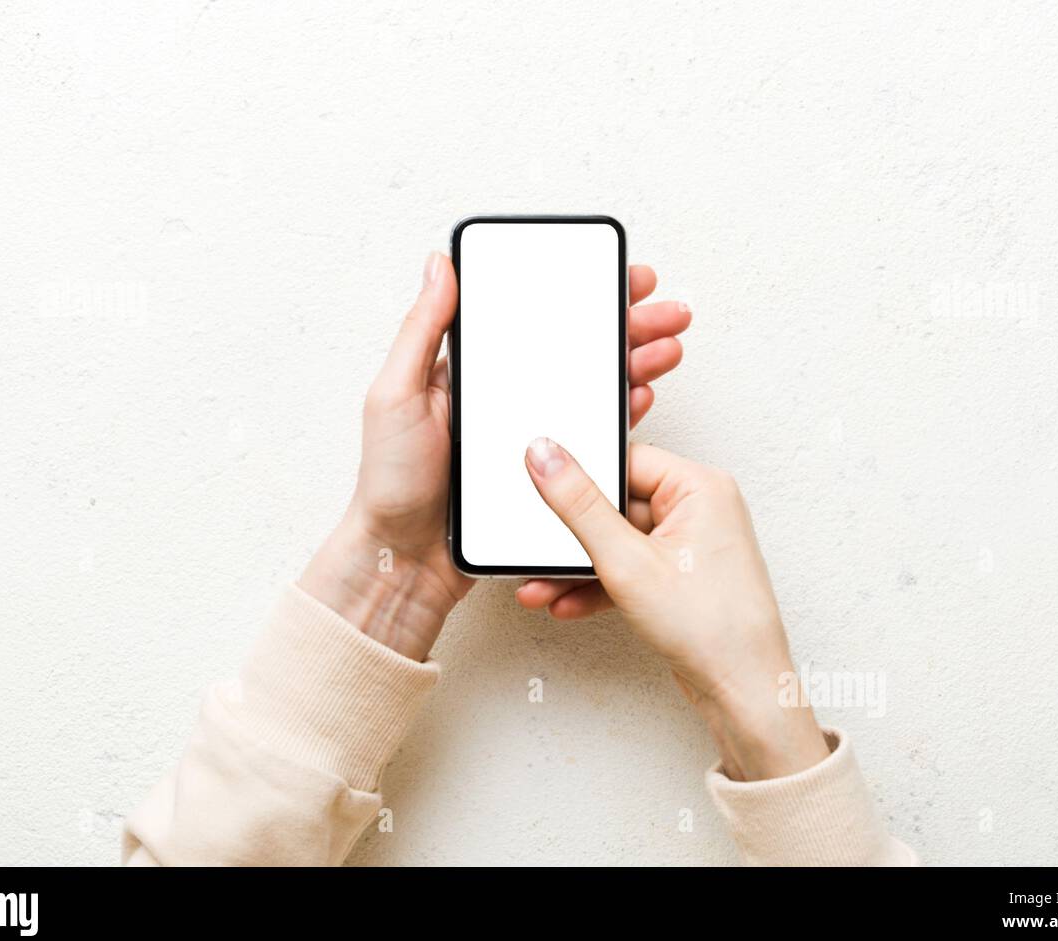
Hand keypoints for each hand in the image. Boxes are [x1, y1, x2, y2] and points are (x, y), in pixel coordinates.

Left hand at [299, 252, 691, 660]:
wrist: (404, 559)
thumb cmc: (390, 482)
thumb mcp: (396, 394)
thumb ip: (421, 330)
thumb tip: (440, 265)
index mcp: (473, 370)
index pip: (536, 318)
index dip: (582, 295)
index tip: (621, 278)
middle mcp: (506, 397)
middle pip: (576, 349)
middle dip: (627, 326)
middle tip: (666, 312)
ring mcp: (528, 435)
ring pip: (592, 389)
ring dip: (634, 364)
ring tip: (666, 349)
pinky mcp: (544, 472)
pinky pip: (591, 438)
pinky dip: (621, 415)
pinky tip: (641, 397)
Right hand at [520, 439, 830, 779]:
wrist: (741, 692)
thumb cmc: (711, 626)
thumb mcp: (626, 560)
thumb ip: (579, 505)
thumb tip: (547, 455)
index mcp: (699, 487)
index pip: (625, 460)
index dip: (580, 477)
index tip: (539, 487)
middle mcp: (699, 510)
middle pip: (616, 505)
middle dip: (571, 536)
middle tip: (535, 550)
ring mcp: (690, 546)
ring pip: (617, 543)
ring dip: (577, 568)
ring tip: (540, 588)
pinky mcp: (680, 578)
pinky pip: (629, 569)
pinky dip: (599, 586)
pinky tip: (566, 604)